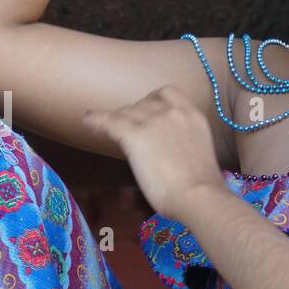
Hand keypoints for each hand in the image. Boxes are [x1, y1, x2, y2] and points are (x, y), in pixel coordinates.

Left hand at [82, 85, 223, 218]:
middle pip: (143, 104)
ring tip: (106, 129)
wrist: (198, 195)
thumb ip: (181, 140)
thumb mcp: (197, 151)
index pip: (167, 93)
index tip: (146, 113)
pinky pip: (110, 121)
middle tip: (126, 131)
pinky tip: (88, 121)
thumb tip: (164, 146)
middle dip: (134, 116)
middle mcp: (173, 112)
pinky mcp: (136, 134)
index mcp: (192, 115)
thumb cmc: (201, 186)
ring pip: (126, 112)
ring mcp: (154, 121)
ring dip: (119, 121)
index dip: (152, 102)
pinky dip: (97, 120)